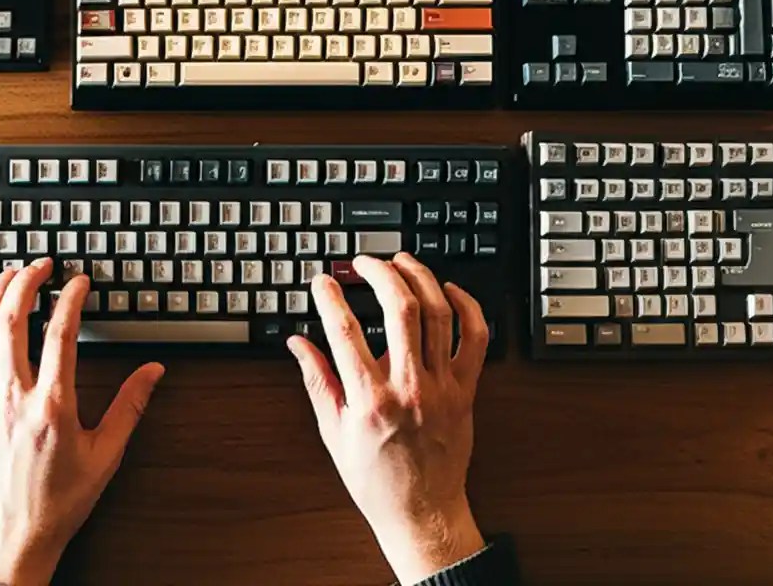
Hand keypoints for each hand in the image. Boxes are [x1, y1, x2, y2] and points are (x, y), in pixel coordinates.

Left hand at [0, 257, 164, 585]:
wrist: (15, 536)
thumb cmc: (59, 501)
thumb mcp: (107, 454)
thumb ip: (130, 406)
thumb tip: (153, 371)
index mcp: (52, 407)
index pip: (59, 334)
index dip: (70, 298)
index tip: (78, 281)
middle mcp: (14, 399)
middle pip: (11, 321)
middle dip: (24, 282)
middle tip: (40, 265)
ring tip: (8, 275)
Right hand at [288, 253, 488, 584]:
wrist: (422, 511)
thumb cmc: (376, 479)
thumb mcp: (333, 432)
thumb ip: (317, 381)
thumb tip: (297, 343)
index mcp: (370, 399)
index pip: (345, 331)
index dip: (330, 297)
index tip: (323, 281)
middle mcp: (409, 387)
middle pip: (400, 309)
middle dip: (379, 273)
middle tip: (363, 262)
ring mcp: (442, 386)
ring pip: (438, 314)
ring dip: (420, 278)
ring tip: (401, 261)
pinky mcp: (465, 390)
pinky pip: (475, 338)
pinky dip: (467, 307)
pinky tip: (449, 291)